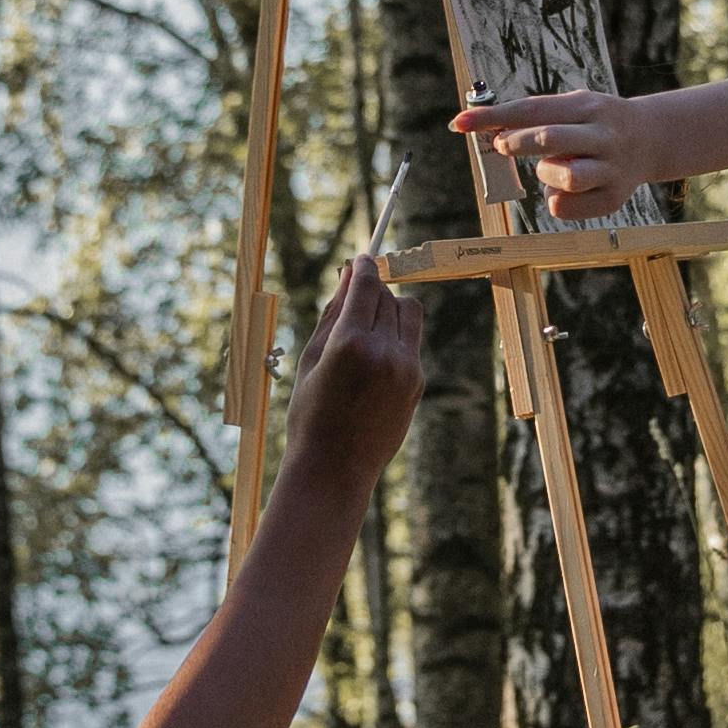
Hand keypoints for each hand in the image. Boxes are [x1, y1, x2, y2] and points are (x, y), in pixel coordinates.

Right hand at [285, 254, 424, 474]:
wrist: (335, 468)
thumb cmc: (311, 413)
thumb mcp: (312, 359)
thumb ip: (333, 313)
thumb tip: (348, 274)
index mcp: (350, 344)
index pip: (367, 286)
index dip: (364, 267)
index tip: (361, 259)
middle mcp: (384, 352)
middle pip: (389, 296)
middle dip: (373, 290)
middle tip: (356, 297)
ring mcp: (406, 368)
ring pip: (407, 314)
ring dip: (389, 309)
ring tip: (364, 327)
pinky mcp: (417, 382)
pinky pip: (410, 342)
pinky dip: (395, 338)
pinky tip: (372, 360)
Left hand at [457, 82, 655, 223]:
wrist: (651, 140)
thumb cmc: (594, 123)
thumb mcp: (573, 107)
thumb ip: (535, 116)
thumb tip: (488, 130)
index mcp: (587, 106)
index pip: (531, 110)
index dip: (492, 117)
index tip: (459, 123)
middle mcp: (602, 135)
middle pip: (551, 139)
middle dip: (518, 143)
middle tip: (502, 146)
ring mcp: (611, 168)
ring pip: (566, 177)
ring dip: (546, 175)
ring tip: (550, 170)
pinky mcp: (614, 198)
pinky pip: (567, 206)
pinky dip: (555, 200)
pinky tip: (563, 190)